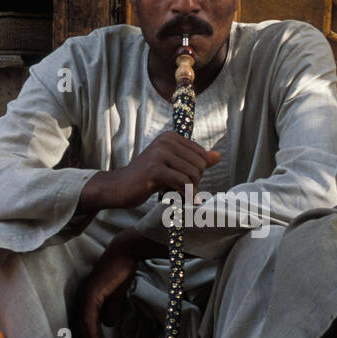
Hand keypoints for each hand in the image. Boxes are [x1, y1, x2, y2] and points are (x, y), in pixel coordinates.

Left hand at [78, 236, 139, 337]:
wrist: (125, 254)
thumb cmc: (120, 272)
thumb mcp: (117, 297)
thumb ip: (111, 310)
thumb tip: (108, 325)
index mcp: (88, 303)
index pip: (86, 329)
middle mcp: (83, 302)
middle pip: (82, 332)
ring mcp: (85, 298)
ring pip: (84, 328)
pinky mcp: (91, 295)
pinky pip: (89, 319)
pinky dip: (91, 334)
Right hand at [79, 131, 220, 211]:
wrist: (118, 187)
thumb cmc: (146, 178)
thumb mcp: (172, 166)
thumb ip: (195, 160)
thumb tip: (217, 156)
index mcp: (170, 137)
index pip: (201, 154)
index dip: (198, 171)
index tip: (186, 181)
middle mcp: (165, 141)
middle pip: (199, 164)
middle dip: (195, 182)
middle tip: (183, 191)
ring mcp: (159, 154)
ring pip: (192, 174)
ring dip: (190, 190)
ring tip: (180, 195)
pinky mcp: (155, 169)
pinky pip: (182, 182)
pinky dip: (186, 194)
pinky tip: (183, 200)